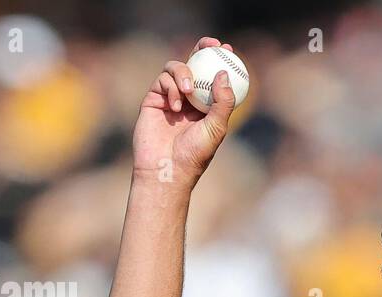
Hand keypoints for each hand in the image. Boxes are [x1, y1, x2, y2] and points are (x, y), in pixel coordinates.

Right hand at [132, 37, 238, 188]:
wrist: (167, 168)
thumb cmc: (195, 153)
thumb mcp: (217, 128)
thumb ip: (222, 101)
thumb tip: (224, 73)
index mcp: (207, 104)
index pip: (213, 75)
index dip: (220, 59)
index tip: (228, 49)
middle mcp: (189, 97)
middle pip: (194, 63)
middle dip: (202, 49)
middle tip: (210, 44)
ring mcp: (170, 96)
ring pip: (176, 68)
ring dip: (184, 72)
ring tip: (188, 90)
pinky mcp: (153, 99)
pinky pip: (162, 80)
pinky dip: (170, 87)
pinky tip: (176, 106)